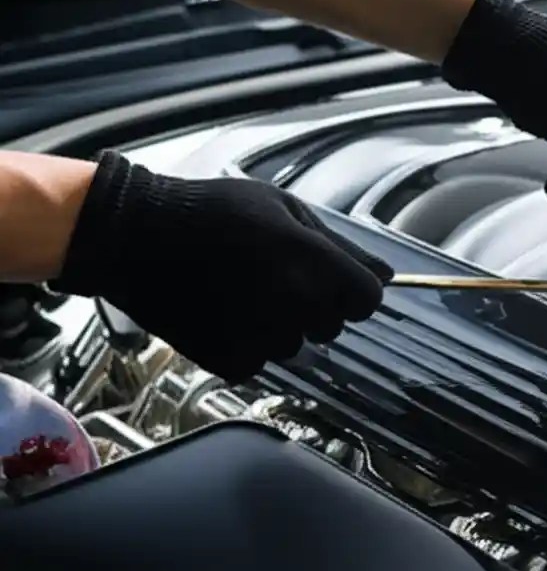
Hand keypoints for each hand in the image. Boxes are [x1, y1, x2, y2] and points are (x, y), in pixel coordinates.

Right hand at [50, 151, 392, 382]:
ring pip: (295, 346)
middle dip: (313, 305)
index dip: (354, 290)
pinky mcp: (231, 360)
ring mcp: (262, 335)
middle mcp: (294, 303)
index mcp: (312, 261)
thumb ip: (340, 246)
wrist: (134, 235)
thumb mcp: (282, 209)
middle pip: (332, 325)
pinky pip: (259, 361)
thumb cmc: (211, 211)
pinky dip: (245, 343)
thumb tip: (389, 274)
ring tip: (239, 289)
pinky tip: (221, 310)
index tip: (334, 281)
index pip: (368, 300)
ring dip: (278, 325)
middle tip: (272, 275)